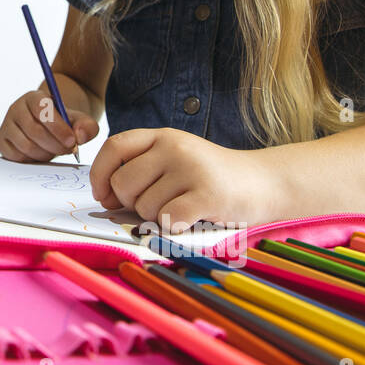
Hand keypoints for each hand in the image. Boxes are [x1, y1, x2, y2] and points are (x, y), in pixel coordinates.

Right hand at [0, 89, 100, 161]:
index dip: (58, 127)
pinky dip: (32, 160)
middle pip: (34, 130)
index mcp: (33, 97)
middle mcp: (16, 109)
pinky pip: (16, 156)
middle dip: (55, 144)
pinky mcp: (2, 142)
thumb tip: (79, 137)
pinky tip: (43, 154)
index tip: (72, 141)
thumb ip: (86, 126)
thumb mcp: (79, 121)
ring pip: (26, 146)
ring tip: (56, 151)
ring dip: (46, 153)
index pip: (41, 109)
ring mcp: (7, 126)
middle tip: (68, 150)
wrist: (49, 129)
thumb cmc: (64, 123)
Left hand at [88, 127, 278, 231]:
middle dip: (131, 204)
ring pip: (144, 207)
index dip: (100, 174)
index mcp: (162, 136)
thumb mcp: (176, 158)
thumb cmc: (211, 177)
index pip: (114, 147)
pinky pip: (167, 220)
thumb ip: (143, 167)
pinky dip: (174, 227)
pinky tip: (191, 219)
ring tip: (183, 207)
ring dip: (157, 217)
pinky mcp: (207, 194)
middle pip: (123, 184)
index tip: (102, 196)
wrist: (265, 182)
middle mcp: (175, 147)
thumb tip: (105, 195)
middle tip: (156, 205)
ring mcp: (192, 169)